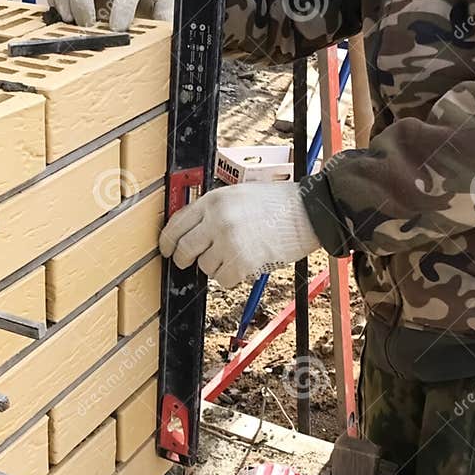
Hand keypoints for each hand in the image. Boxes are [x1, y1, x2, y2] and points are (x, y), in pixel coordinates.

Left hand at [158, 182, 321, 286]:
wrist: (308, 211)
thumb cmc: (276, 203)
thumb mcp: (236, 195)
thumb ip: (211, 210)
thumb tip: (188, 231)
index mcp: (213, 201)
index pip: (176, 225)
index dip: (167, 242)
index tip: (166, 250)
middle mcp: (217, 220)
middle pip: (184, 250)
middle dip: (184, 260)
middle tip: (189, 262)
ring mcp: (229, 242)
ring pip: (204, 267)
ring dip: (215, 267)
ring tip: (235, 254)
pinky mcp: (242, 262)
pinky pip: (223, 280)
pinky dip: (231, 278)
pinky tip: (245, 264)